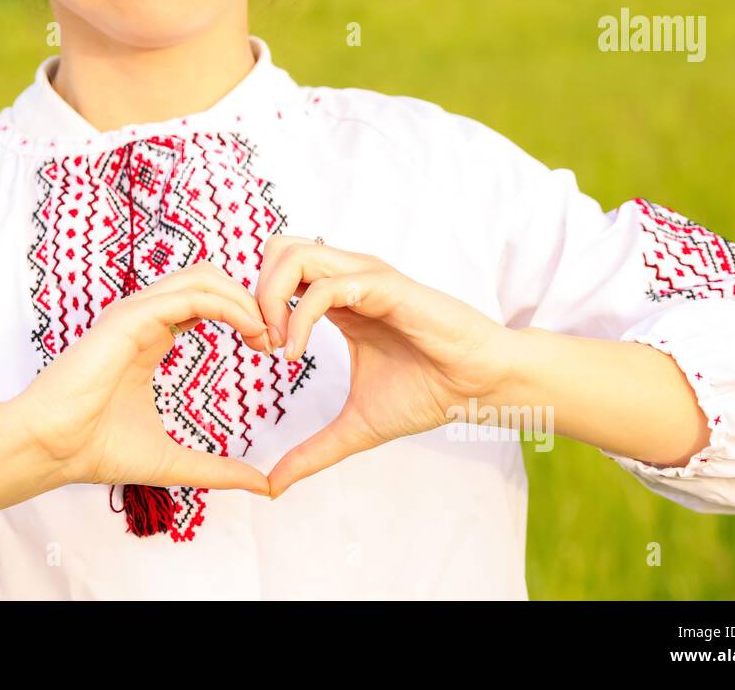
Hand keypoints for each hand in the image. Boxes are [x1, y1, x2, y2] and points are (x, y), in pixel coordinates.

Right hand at [12, 261, 273, 495]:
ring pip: (203, 277)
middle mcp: (144, 318)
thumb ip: (218, 470)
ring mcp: (135, 313)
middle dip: (251, 299)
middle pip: (210, 279)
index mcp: (151, 337)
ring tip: (268, 333)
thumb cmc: (95, 450)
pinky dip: (228, 305)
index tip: (271, 348)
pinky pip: (190, 295)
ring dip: (245, 298)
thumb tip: (263, 486)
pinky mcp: (129, 317)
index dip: (244, 316)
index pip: (206, 303)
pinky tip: (251, 331)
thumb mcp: (173, 461)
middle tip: (278, 338)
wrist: (49, 449)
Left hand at [255, 235, 516, 498]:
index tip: (259, 352)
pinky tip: (296, 354)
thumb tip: (272, 486)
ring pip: (293, 254)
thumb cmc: (428, 393)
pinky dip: (299, 317)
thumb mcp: (355, 426)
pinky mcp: (385, 287)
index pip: (277, 272)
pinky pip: (327, 286)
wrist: (480, 387)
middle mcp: (348, 278)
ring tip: (278, 347)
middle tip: (261, 344)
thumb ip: (313, 451)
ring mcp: (365, 277)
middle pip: (277, 249)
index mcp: (338, 298)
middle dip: (254, 293)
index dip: (255, 306)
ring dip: (270, 299)